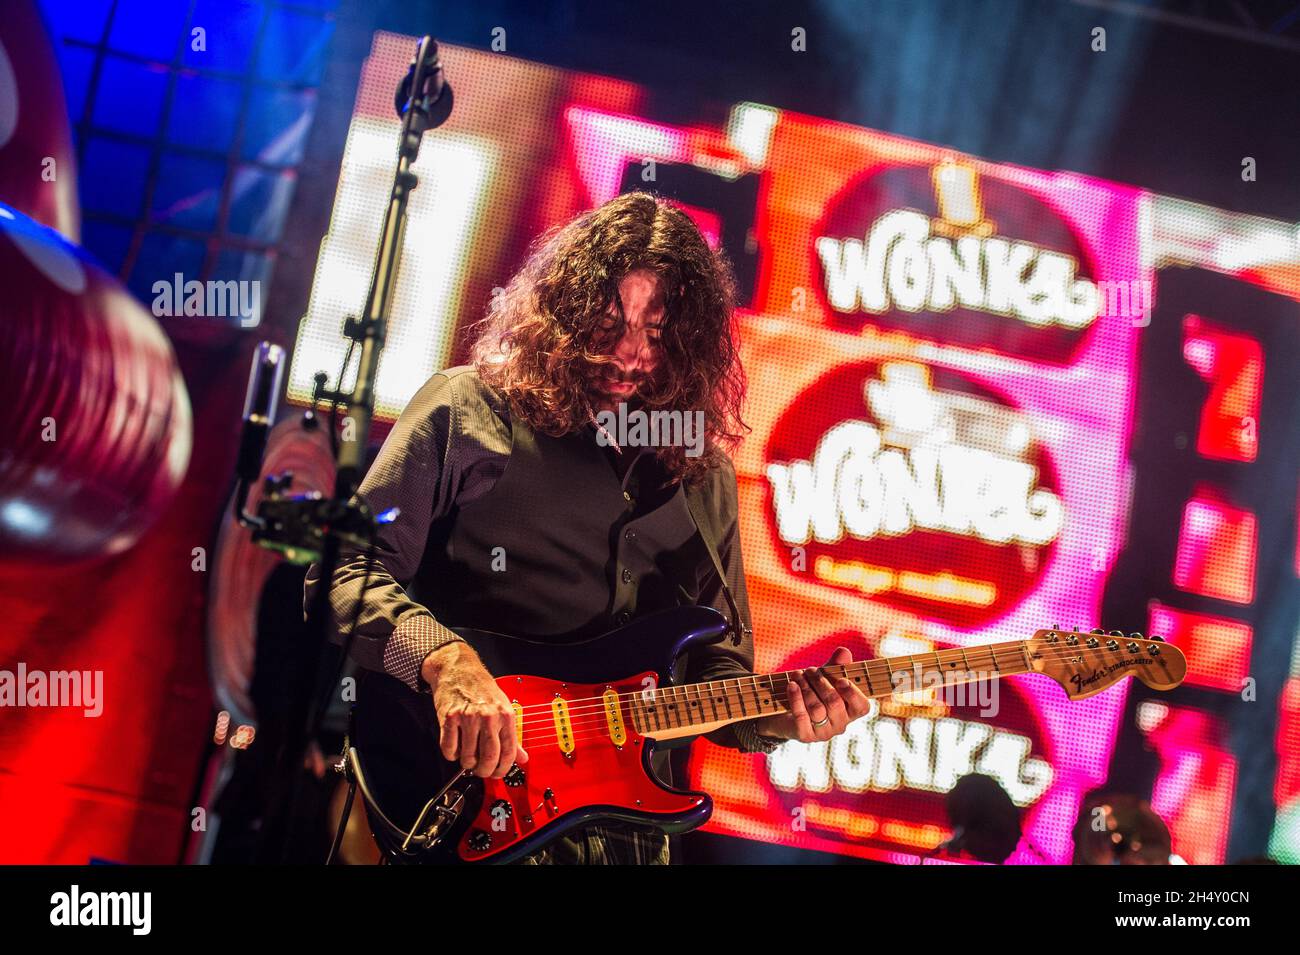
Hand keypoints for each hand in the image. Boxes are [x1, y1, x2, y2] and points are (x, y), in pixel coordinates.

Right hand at [421, 643, 528, 778]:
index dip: (502, 769)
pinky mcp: (449, 718)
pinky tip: (456, 747)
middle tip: (481, 770)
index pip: (509, 752)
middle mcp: (488, 716)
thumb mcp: (503, 707)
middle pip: (488, 759)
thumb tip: (522, 758)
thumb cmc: (481, 687)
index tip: (497, 773)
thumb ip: (512, 736)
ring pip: (468, 757)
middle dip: (484, 771)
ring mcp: (468, 717)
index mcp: (505, 715)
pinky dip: (452, 754)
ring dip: (467, 764)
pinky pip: (449, 748)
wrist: (458, 668)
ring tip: (468, 757)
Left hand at [754, 646, 872, 743]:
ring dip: (806, 687)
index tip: (841, 679)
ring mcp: (823, 733)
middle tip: (810, 670)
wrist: (784, 713)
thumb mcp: (824, 677)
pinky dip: (796, 698)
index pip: (862, 706)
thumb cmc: (811, 693)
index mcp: (850, 711)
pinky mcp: (805, 736)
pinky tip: (791, 685)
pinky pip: (801, 716)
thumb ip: (835, 665)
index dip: (853, 693)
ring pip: (817, 709)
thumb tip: (844, 652)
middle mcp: (840, 724)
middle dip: (821, 682)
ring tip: (797, 675)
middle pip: (834, 703)